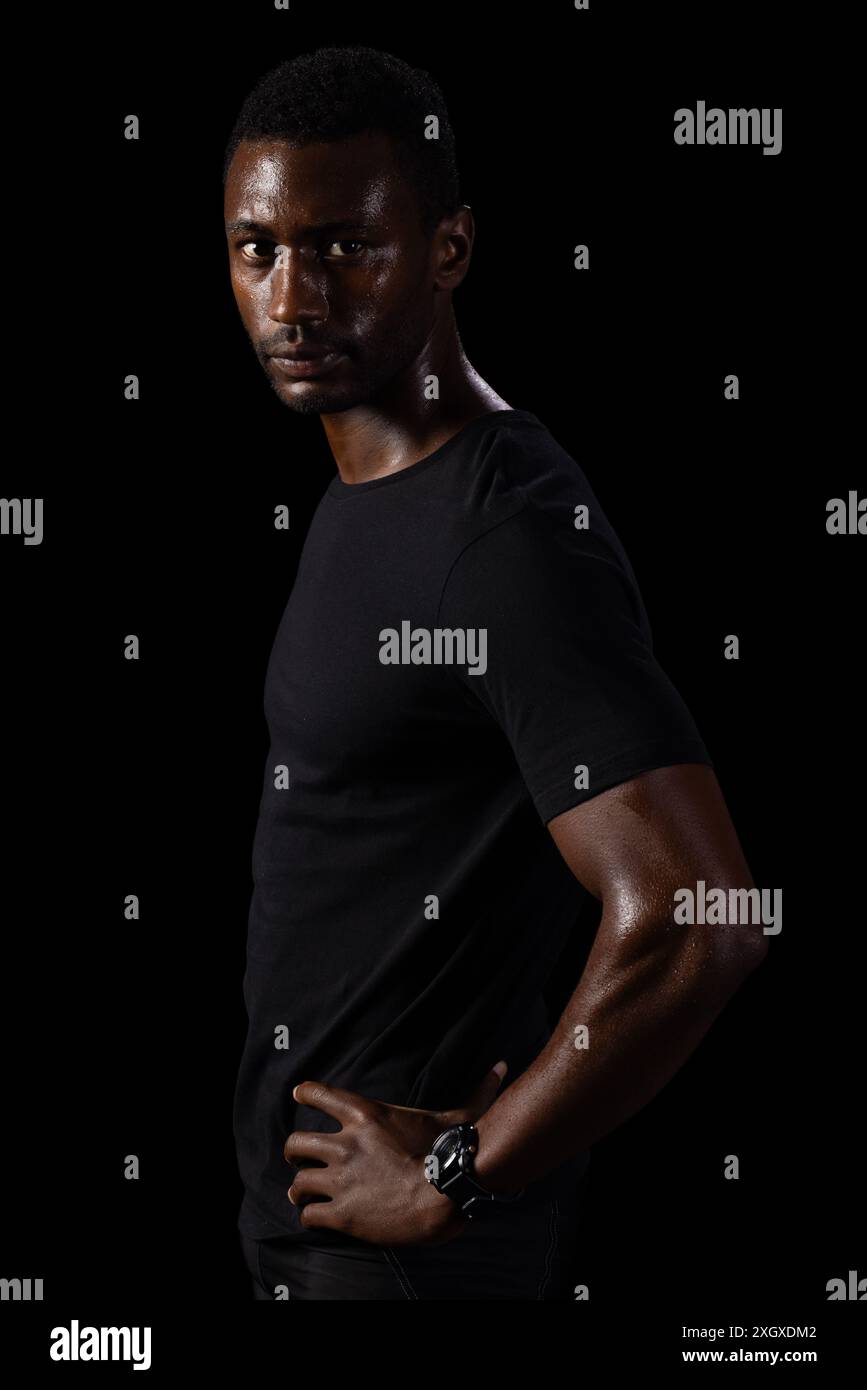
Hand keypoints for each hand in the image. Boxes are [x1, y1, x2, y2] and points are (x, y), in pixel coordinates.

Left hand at [283, 1061, 507, 1245]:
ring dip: (301, 1189)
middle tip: (300, 1159)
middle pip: (296, 1142)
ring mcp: (340, 1179)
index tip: (298, 1094)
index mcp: (365, 1116)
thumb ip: (478, 1092)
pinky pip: (309, 1214)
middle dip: (295, 1152)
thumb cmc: (449, 1153)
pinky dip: (311, 1216)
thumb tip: (502, 1067)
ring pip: (298, 1181)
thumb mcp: (458, 1118)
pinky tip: (318, 1218)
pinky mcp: (340, 1213)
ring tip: (304, 1194)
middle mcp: (345, 1144)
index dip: (306, 1093)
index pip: (320, 1095)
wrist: (442, 1196)